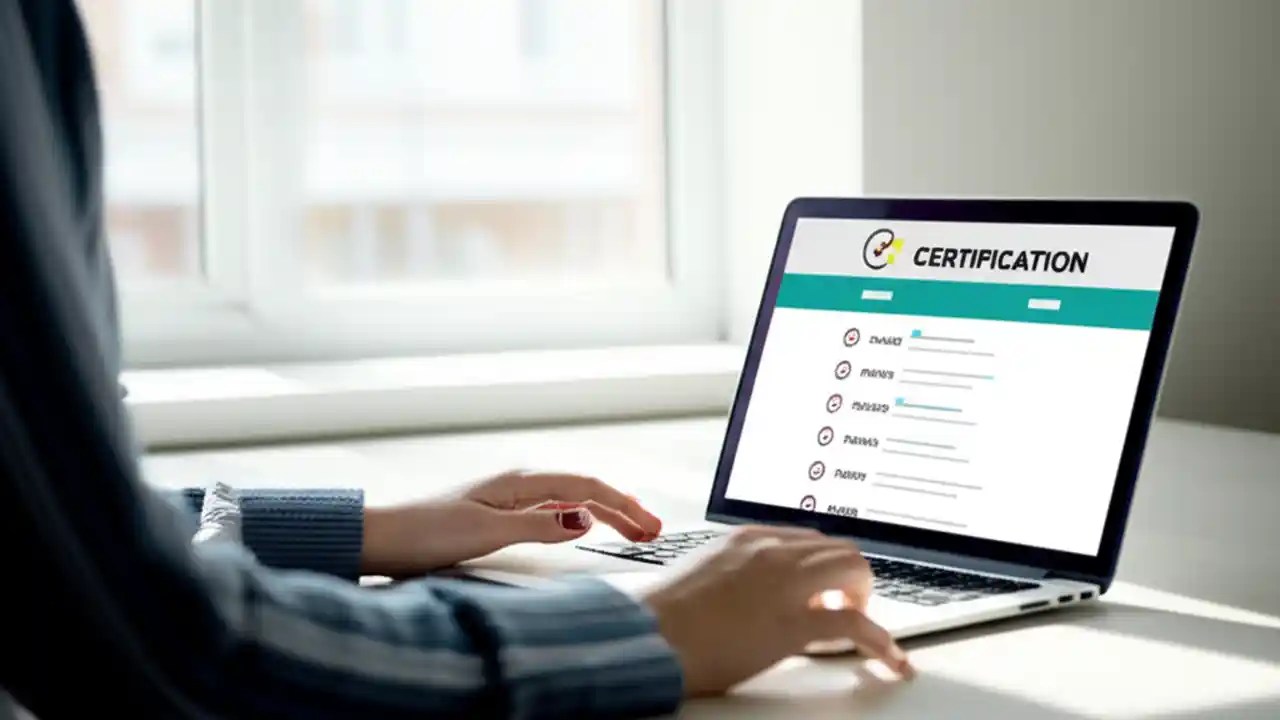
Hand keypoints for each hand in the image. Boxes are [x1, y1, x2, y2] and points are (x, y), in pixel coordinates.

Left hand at [361, 470, 661, 575]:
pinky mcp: (500, 513)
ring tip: (633, 530)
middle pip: (585, 491)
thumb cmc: (427, 532)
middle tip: (654, 531)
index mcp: (520, 482)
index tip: (650, 526)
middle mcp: (519, 484)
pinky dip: (580, 518)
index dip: (623, 505)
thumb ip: (539, 525)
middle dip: (623, 509)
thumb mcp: (486, 531)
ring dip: (605, 513)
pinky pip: (554, 510)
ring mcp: (510, 498)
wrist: (383, 537)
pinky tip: (586, 526)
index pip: (587, 487)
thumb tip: (585, 518)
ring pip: (572, 500)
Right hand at [642, 525, 912, 695]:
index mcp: (748, 538)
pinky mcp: (793, 624)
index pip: (806, 538)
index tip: (824, 583)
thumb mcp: (698, 572)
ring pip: (854, 570)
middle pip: (837, 548)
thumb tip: (747, 589)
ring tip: (857, 622)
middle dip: (848, 576)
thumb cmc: (661, 614)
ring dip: (863, 597)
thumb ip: (731, 571)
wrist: (647, 635)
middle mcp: (772, 551)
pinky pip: (856, 626)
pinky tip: (890, 660)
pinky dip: (882, 644)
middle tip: (843, 603)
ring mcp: (785, 584)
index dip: (821, 564)